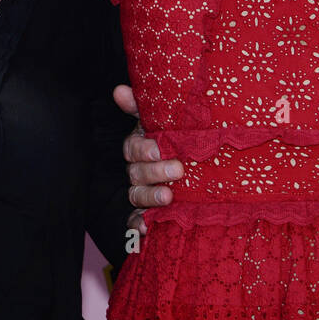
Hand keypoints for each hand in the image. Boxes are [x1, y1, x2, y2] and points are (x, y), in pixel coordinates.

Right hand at [113, 84, 182, 236]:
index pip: (133, 147)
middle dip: (155, 172)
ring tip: (168, 196)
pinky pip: (135, 220)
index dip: (144, 149)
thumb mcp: (163, 119)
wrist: (200, 163)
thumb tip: (119, 90)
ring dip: (150, 197)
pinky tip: (147, 228)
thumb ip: (142, 106)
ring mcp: (141, 191)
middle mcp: (137, 169)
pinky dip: (138, 225)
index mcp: (140, 146)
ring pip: (136, 195)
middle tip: (178, 170)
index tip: (160, 148)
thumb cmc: (177, 137)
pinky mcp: (145, 212)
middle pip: (136, 172)